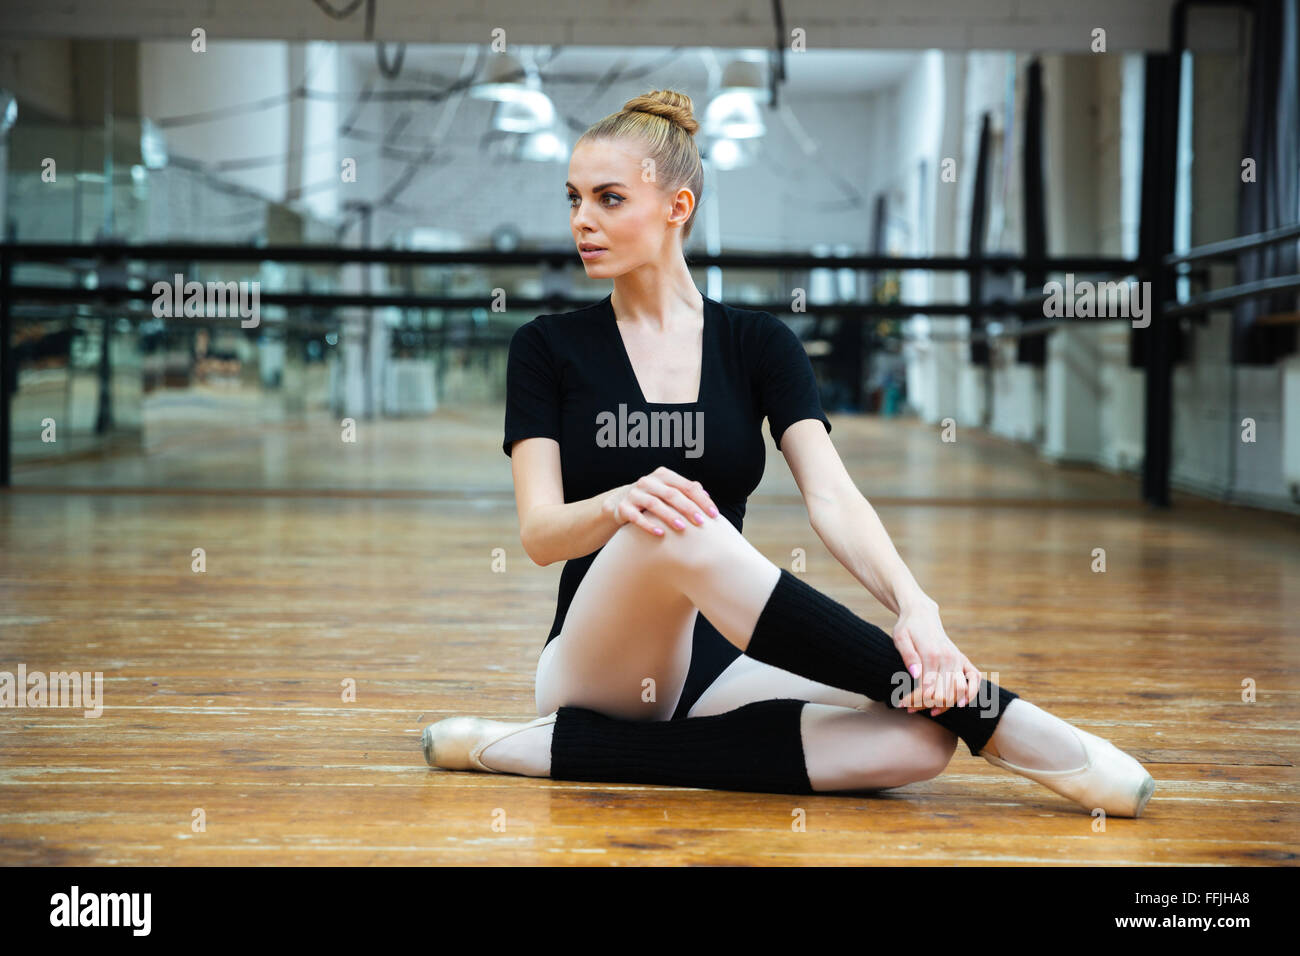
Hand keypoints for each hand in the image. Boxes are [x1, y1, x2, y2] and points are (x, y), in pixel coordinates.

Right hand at [603, 467, 719, 535]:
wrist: (619, 503)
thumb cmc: (652, 498)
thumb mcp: (668, 491)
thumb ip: (686, 491)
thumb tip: (706, 496)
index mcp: (663, 475)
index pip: (687, 486)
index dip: (701, 500)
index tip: (714, 515)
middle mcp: (648, 481)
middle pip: (672, 494)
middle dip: (688, 508)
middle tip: (701, 522)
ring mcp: (634, 494)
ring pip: (654, 504)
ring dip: (669, 516)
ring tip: (682, 528)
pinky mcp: (623, 507)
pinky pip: (636, 516)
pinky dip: (648, 525)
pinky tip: (659, 534)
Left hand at [890, 599, 982, 715]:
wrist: (921, 614)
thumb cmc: (907, 628)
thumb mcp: (900, 638)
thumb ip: (908, 656)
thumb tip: (916, 674)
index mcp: (932, 654)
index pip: (927, 687)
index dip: (915, 700)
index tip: (902, 704)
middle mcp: (949, 657)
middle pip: (942, 693)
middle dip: (925, 704)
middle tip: (909, 708)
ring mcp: (958, 659)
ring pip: (958, 691)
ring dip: (944, 705)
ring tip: (928, 710)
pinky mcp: (964, 659)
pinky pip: (975, 679)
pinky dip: (971, 693)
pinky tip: (960, 704)